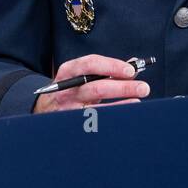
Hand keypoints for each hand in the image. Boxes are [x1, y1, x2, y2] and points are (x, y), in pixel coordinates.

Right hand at [32, 55, 149, 113]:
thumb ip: (106, 69)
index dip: (111, 66)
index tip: (131, 70)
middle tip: (143, 87)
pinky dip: (113, 115)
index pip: (90, 64)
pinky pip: (95, 120)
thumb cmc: (70, 89)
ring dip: (120, 103)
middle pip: (95, 87)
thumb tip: (134, 64)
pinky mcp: (72, 123)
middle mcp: (66, 89)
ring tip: (138, 100)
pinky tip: (126, 113)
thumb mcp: (82, 75)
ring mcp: (68, 108)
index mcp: (69, 71)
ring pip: (96, 107)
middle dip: (122, 87)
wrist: (44, 108)